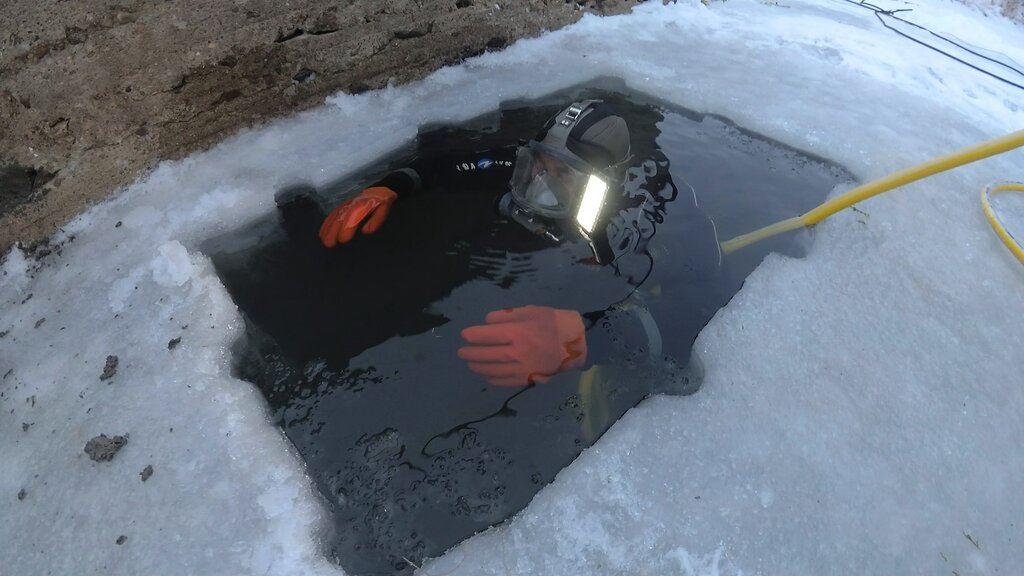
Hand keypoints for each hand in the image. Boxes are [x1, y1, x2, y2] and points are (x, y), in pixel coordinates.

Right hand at [318, 186, 397, 246]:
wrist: (377, 187)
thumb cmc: (381, 201)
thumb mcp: (384, 209)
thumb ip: (376, 220)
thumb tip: (366, 231)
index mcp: (363, 204)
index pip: (353, 216)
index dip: (347, 227)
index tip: (342, 240)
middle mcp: (351, 204)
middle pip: (340, 217)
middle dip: (333, 230)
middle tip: (328, 244)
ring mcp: (345, 204)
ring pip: (334, 216)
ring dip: (327, 228)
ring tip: (323, 240)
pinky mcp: (342, 206)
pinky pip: (332, 213)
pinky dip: (327, 223)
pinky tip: (323, 232)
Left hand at [458, 305, 586, 386]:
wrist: (577, 342)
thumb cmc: (553, 321)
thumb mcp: (530, 310)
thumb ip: (507, 316)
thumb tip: (487, 321)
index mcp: (518, 332)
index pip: (489, 335)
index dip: (474, 335)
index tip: (464, 335)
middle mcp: (519, 351)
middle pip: (489, 354)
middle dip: (472, 353)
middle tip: (461, 353)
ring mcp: (524, 367)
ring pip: (496, 369)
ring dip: (480, 367)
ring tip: (470, 364)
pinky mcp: (531, 377)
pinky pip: (508, 381)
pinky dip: (495, 379)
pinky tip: (487, 376)